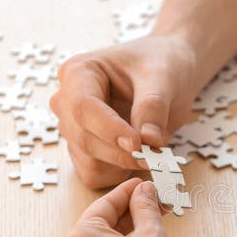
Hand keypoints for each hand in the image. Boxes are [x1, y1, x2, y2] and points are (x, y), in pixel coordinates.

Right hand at [50, 34, 197, 188]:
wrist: (168, 70)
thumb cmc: (161, 63)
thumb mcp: (163, 76)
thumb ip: (153, 106)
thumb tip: (148, 140)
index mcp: (79, 72)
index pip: (83, 107)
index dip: (109, 129)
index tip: (138, 143)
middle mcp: (68, 101)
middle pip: (83, 138)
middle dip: (120, 152)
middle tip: (156, 154)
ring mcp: (75, 128)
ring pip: (89, 161)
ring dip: (122, 165)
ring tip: (153, 152)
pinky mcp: (86, 150)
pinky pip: (95, 173)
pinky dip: (120, 173)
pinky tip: (141, 158)